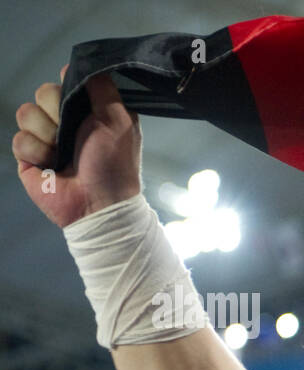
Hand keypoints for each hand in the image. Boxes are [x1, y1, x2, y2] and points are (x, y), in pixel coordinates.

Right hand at [13, 65, 141, 227]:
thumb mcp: (120, 120)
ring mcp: (45, 138)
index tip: (78, 104)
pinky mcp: (29, 156)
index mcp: (88, 111)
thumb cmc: (114, 164)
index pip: (64, 82)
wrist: (99, 204)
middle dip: (56, 111)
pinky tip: (51, 165)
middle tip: (72, 133)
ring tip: (63, 153)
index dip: (67, 89)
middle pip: (41, 93)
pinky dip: (37, 152)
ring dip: (46, 134)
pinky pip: (19, 139)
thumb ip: (103, 88)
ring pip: (26, 113)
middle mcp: (65, 121)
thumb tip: (77, 65)